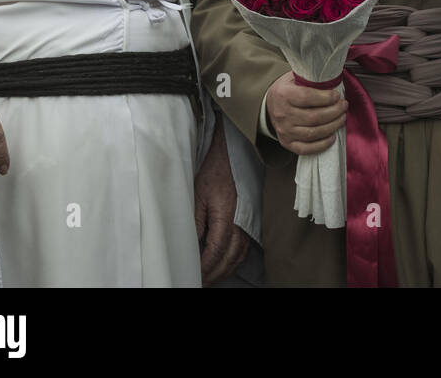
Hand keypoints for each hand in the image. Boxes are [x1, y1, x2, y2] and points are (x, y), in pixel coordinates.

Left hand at [194, 120, 249, 284]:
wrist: (230, 156)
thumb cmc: (212, 174)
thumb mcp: (196, 196)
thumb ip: (195, 222)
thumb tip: (191, 247)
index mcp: (226, 216)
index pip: (215, 251)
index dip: (205, 268)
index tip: (194, 278)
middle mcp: (240, 222)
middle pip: (229, 258)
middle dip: (214, 274)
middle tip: (200, 283)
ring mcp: (246, 222)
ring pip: (238, 255)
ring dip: (224, 270)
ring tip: (210, 278)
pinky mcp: (248, 220)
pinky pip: (244, 248)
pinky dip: (234, 260)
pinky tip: (224, 264)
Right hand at [265, 71, 346, 154]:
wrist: (270, 103)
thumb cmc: (287, 89)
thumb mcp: (295, 77)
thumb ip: (311, 79)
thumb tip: (333, 81)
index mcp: (284, 95)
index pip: (307, 97)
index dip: (326, 98)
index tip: (337, 96)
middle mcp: (282, 114)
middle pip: (313, 117)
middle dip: (334, 112)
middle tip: (344, 106)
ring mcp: (284, 131)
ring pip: (312, 133)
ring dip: (332, 126)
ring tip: (342, 118)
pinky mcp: (287, 143)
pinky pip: (306, 149)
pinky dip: (322, 145)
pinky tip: (332, 136)